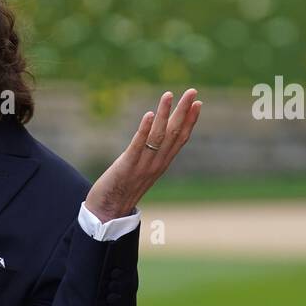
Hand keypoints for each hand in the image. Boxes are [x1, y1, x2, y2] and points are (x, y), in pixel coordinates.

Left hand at [85, 89, 202, 219]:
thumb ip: (150, 157)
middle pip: (173, 134)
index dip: (190, 121)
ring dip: (164, 114)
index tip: (198, 103)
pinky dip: (144, 130)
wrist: (107, 213)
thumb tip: (154, 140)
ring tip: (169, 94)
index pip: (180, 139)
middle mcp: (156, 164)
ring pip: (158, 136)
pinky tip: (149, 114)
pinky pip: (138, 146)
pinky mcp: (126, 167)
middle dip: (183, 112)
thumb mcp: (140, 172)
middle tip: (192, 91)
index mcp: (161, 164)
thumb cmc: (122, 191)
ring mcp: (142, 166)